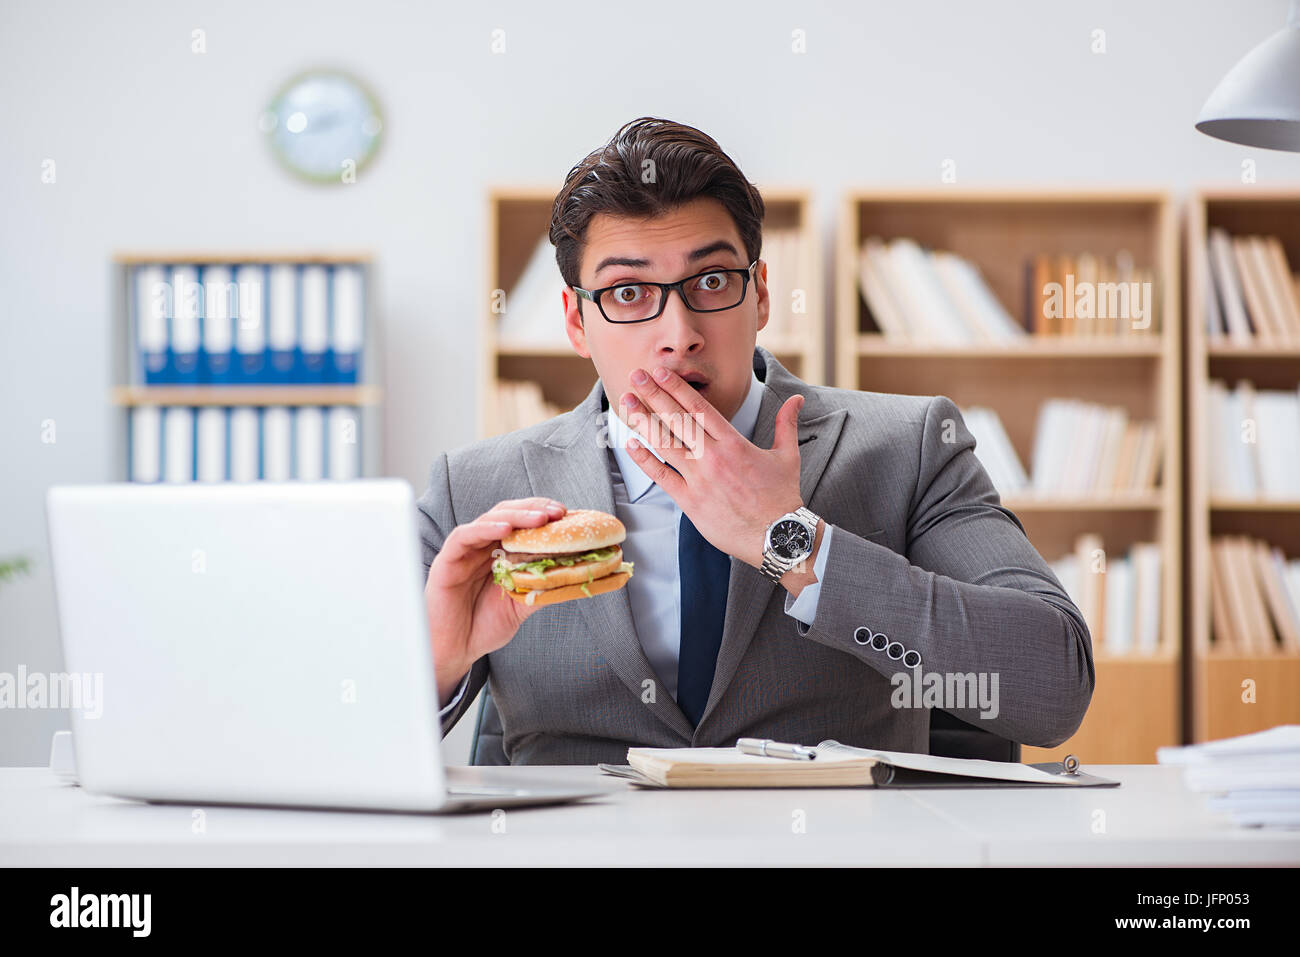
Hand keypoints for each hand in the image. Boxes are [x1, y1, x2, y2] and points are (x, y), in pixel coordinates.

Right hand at [424, 497, 566, 702]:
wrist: (454, 651)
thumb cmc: (483, 626)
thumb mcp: (521, 604)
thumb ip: (542, 586)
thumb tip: (575, 575)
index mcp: (499, 552)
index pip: (522, 523)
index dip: (543, 515)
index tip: (567, 515)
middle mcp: (481, 546)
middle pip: (508, 514)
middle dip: (534, 510)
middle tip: (559, 512)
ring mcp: (464, 551)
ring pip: (489, 520)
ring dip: (516, 516)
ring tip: (539, 518)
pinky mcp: (447, 561)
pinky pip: (464, 537)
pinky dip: (484, 529)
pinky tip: (504, 529)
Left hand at [617, 364, 804, 568]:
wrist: (779, 536)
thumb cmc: (783, 497)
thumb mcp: (788, 456)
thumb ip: (786, 424)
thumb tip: (797, 399)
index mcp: (734, 443)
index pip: (700, 408)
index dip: (677, 388)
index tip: (660, 373)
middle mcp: (713, 457)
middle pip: (678, 420)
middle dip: (655, 395)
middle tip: (635, 376)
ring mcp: (700, 480)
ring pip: (665, 444)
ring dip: (644, 421)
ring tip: (627, 403)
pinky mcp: (691, 502)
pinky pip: (662, 477)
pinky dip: (645, 460)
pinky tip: (631, 444)